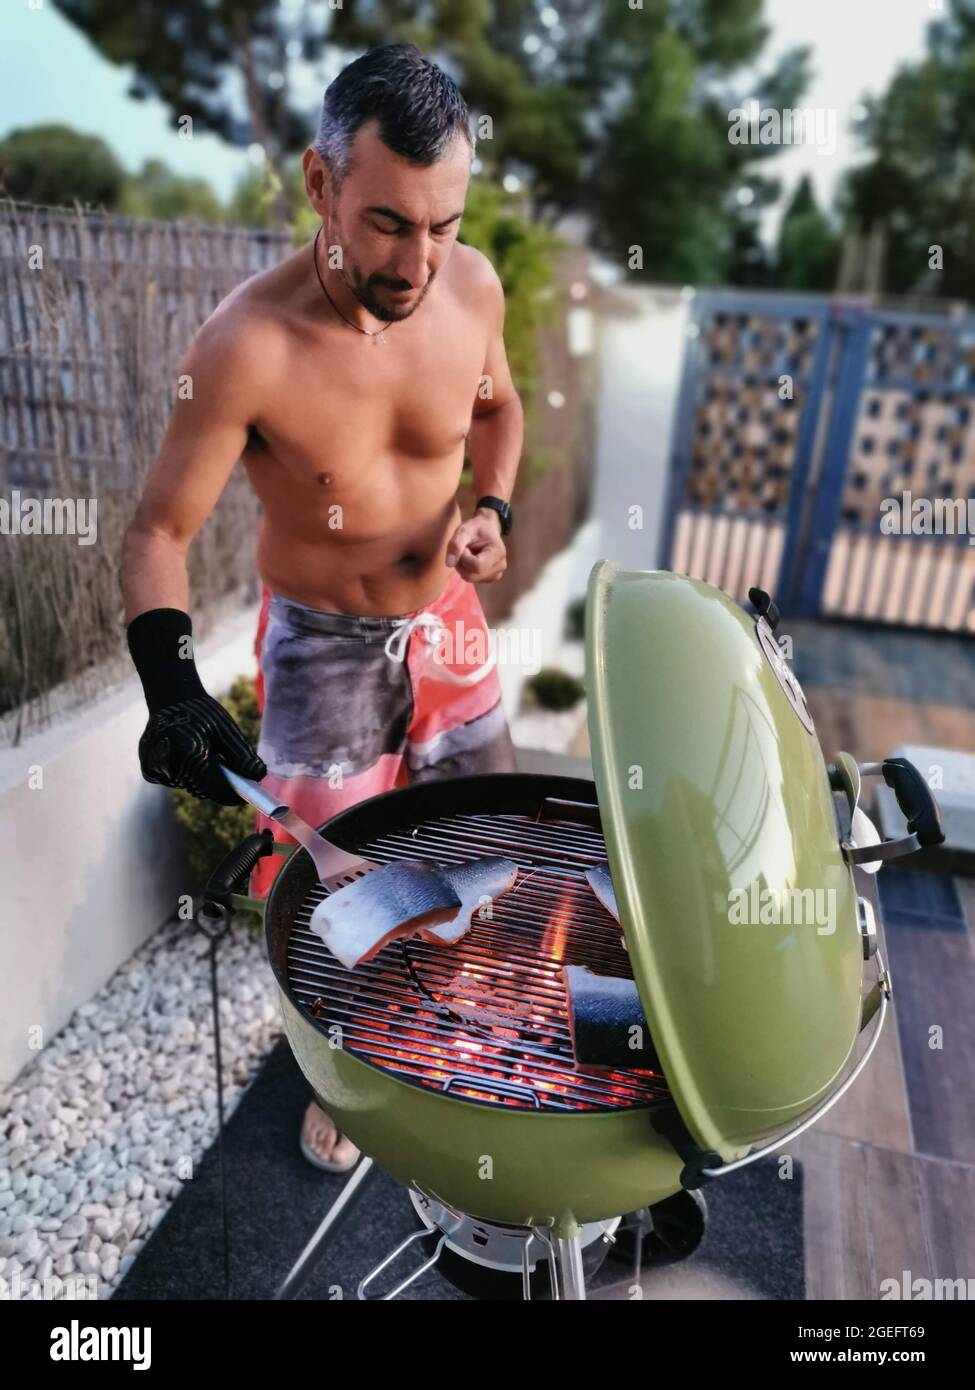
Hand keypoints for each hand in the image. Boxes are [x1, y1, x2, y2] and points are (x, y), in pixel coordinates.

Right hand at [138, 695, 266, 804]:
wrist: (172, 697)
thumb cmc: (202, 712)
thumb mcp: (226, 730)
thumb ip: (242, 756)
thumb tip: (259, 777)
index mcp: (189, 751)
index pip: (214, 788)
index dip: (232, 795)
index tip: (246, 797)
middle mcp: (168, 763)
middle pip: (200, 789)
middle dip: (218, 786)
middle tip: (232, 774)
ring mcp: (155, 768)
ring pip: (187, 786)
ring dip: (201, 779)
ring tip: (208, 756)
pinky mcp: (149, 769)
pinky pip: (173, 781)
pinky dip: (185, 774)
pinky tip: (188, 756)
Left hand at [445, 509, 507, 582]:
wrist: (487, 529)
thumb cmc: (476, 529)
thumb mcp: (464, 531)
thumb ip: (455, 545)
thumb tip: (449, 564)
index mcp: (498, 552)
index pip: (477, 566)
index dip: (464, 557)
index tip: (465, 546)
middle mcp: (500, 566)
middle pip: (471, 575)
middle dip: (461, 563)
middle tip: (463, 550)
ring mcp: (496, 574)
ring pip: (470, 578)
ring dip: (462, 567)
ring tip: (468, 553)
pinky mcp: (490, 578)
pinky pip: (472, 579)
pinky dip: (466, 570)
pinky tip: (471, 560)